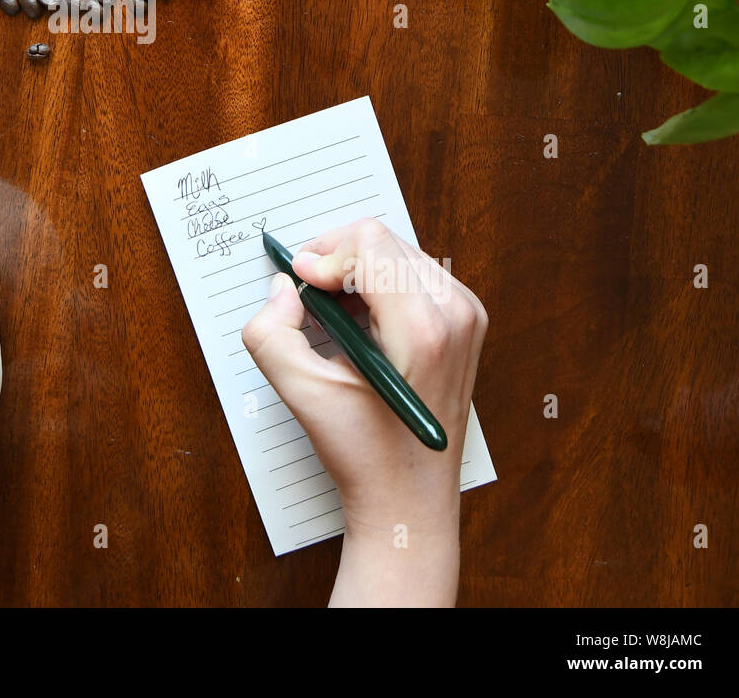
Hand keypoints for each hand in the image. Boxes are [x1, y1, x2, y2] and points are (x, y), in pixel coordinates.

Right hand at [241, 219, 486, 605]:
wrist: (411, 499)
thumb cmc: (366, 454)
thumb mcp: (302, 395)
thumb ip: (271, 333)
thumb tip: (283, 288)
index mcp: (424, 328)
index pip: (369, 242)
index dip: (323, 255)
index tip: (300, 285)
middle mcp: (456, 312)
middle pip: (383, 239)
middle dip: (336, 258)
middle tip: (307, 294)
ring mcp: (467, 315)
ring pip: (397, 249)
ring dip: (356, 270)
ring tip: (332, 311)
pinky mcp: (466, 320)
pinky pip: (413, 270)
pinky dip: (377, 282)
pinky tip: (359, 320)